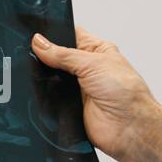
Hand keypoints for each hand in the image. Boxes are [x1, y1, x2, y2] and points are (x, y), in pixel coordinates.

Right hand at [31, 28, 157, 161]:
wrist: (130, 128)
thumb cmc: (126, 93)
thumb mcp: (93, 63)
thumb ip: (64, 54)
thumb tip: (39, 42)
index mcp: (96, 51)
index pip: (70, 35)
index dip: (54, 33)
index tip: (35, 33)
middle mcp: (86, 68)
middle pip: (57, 57)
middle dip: (45, 56)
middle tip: (31, 53)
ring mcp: (76, 88)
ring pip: (51, 78)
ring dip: (45, 78)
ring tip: (37, 74)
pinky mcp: (68, 107)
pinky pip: (49, 99)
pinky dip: (44, 96)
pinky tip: (39, 92)